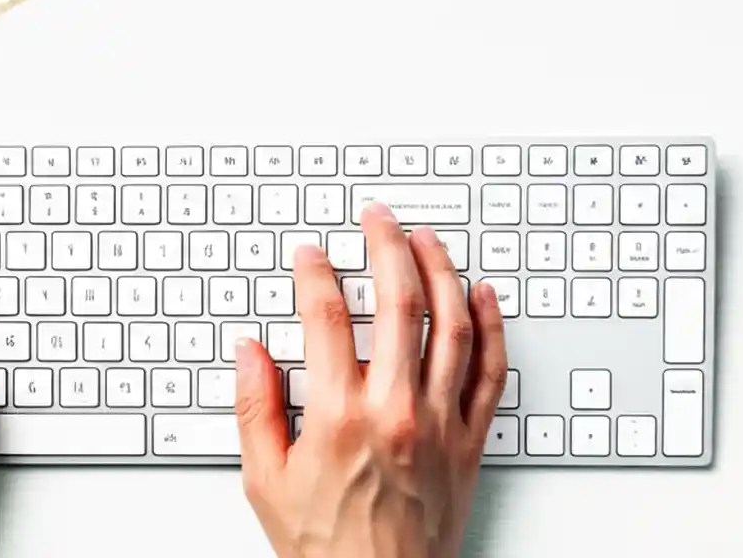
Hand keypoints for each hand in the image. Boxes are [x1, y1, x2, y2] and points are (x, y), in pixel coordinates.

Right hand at [234, 202, 507, 557]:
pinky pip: (491, 372)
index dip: (315, 274)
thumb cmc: (325, 545)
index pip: (325, 318)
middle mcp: (395, 411)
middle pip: (398, 304)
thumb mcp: (265, 479)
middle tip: (377, 219)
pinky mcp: (469, 442)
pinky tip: (481, 296)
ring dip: (440, 271)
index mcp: (339, 416)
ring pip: (451, 327)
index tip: (310, 256)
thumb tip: (251, 353)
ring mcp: (440, 424)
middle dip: (386, 247)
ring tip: (426, 239)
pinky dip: (491, 327)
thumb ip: (256, 408)